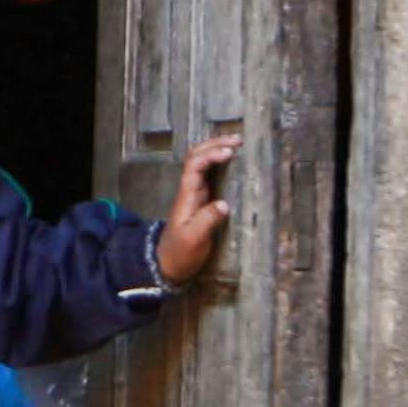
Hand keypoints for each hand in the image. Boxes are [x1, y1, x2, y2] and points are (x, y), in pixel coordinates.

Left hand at [153, 128, 239, 287]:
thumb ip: (207, 222)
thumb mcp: (193, 240)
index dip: (211, 155)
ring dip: (218, 150)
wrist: (168, 265)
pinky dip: (222, 164)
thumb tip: (224, 204)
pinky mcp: (203, 201)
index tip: (230, 153)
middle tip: (239, 140)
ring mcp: (196, 194)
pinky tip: (235, 163)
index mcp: (187, 195)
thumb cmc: (180, 253)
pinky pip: (211, 175)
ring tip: (238, 145)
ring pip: (203, 163)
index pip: (195, 165)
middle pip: (197, 156)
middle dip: (215, 144)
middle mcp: (190, 190)